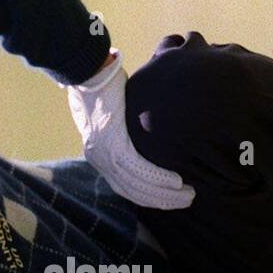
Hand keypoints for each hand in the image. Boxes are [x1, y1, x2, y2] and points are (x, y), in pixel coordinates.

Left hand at [66, 48, 194, 209]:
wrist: (85, 69)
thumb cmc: (100, 84)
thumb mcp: (110, 112)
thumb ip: (123, 126)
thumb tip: (143, 125)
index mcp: (98, 154)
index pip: (124, 186)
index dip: (147, 196)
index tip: (168, 200)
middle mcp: (99, 159)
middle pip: (132, 191)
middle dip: (160, 201)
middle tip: (185, 202)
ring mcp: (103, 154)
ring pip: (137, 185)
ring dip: (164, 193)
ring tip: (187, 195)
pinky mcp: (112, 144)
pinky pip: (138, 168)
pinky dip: (158, 177)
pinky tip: (176, 182)